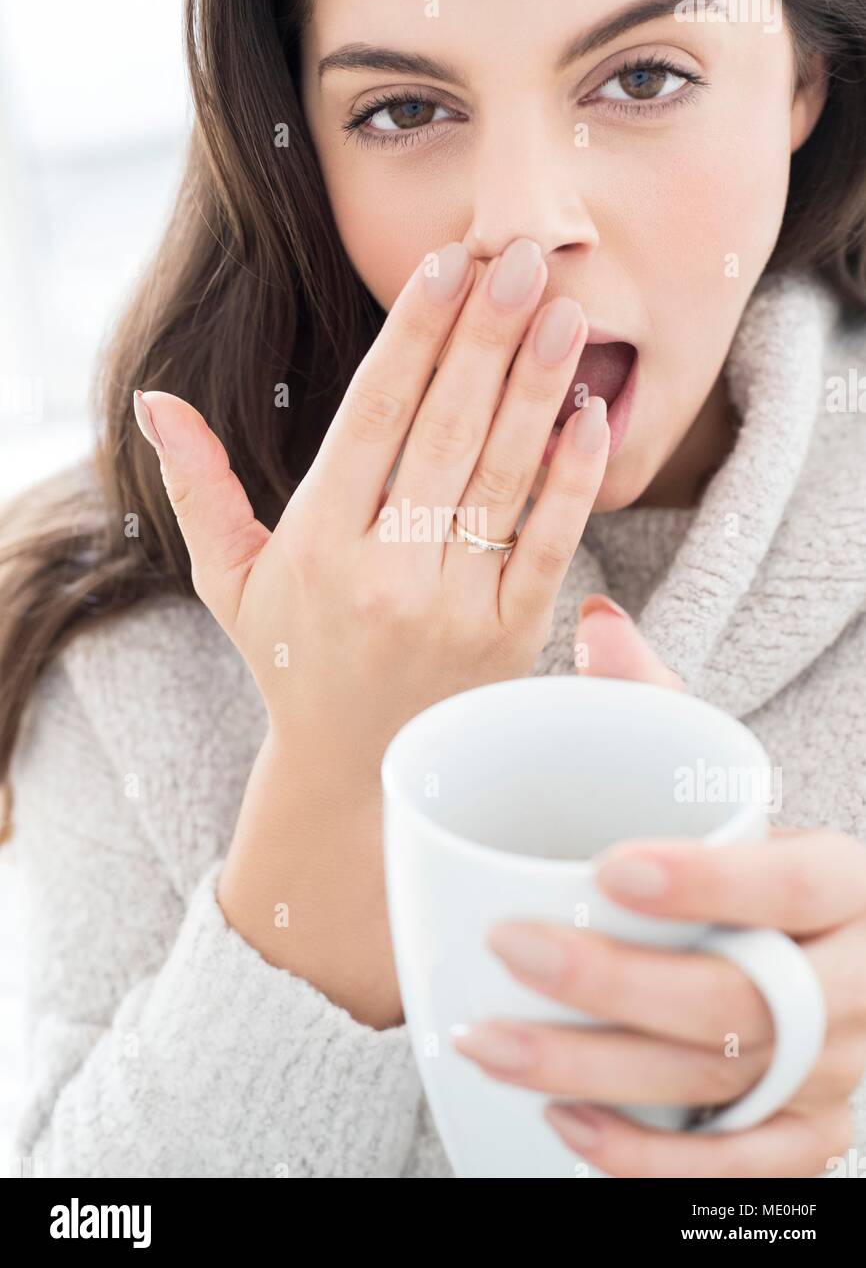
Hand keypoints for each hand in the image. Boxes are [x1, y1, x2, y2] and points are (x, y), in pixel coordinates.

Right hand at [132, 238, 610, 794]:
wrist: (357, 769)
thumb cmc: (293, 660)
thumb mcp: (231, 579)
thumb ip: (200, 487)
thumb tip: (154, 399)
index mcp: (316, 546)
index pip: (372, 417)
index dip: (413, 335)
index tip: (448, 264)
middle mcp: (384, 575)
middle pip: (445, 432)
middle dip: (486, 338)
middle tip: (524, 259)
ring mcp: (452, 609)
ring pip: (501, 479)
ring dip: (537, 389)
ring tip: (565, 312)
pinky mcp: (509, 638)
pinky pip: (545, 545)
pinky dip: (572, 481)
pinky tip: (589, 415)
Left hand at [452, 597, 865, 1176]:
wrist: (849, 963)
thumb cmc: (767, 871)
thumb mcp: (741, 791)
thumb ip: (669, 711)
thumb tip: (598, 621)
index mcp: (848, 883)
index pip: (795, 882)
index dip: (711, 882)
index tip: (610, 869)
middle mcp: (855, 987)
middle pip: (742, 999)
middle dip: (615, 982)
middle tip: (510, 945)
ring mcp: (835, 1076)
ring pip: (722, 1088)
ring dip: (596, 1071)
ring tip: (487, 1037)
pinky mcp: (805, 1140)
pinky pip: (734, 1176)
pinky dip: (647, 1159)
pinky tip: (562, 1119)